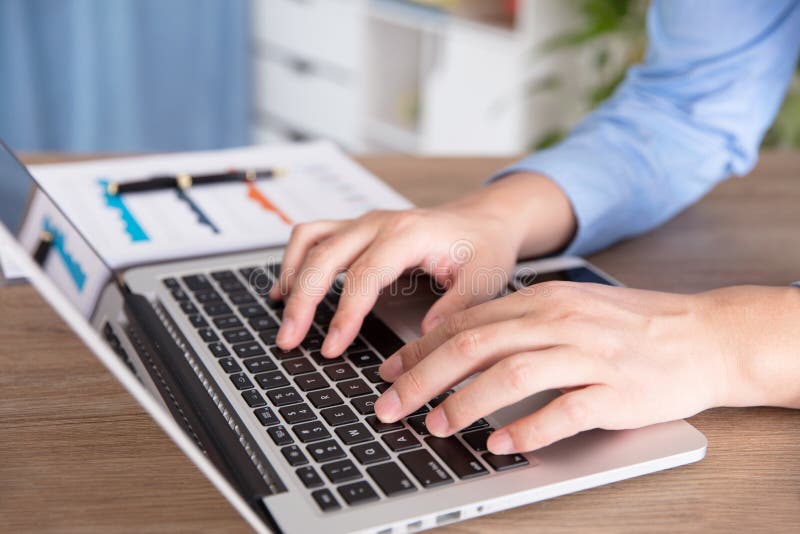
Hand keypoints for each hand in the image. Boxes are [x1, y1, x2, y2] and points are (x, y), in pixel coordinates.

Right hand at [270, 173, 575, 356]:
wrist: (484, 220)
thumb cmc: (483, 248)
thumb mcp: (484, 279)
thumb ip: (456, 308)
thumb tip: (426, 336)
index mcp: (408, 234)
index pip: (364, 275)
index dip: (344, 314)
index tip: (331, 347)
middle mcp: (379, 223)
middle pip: (325, 256)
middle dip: (302, 300)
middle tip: (288, 340)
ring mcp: (364, 223)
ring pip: (310, 240)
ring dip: (292, 277)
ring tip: (283, 316)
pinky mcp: (356, 230)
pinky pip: (313, 237)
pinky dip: (295, 261)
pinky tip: (285, 289)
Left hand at [374, 283, 799, 453]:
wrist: (705, 335)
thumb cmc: (632, 326)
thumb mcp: (569, 308)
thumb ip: (518, 322)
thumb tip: (458, 343)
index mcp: (542, 300)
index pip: (466, 322)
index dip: (420, 348)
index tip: (389, 371)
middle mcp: (559, 322)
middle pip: (474, 346)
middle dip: (423, 376)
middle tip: (390, 404)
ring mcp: (588, 355)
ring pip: (511, 374)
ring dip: (465, 402)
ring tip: (436, 425)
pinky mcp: (615, 390)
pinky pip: (562, 411)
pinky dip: (525, 428)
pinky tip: (499, 443)